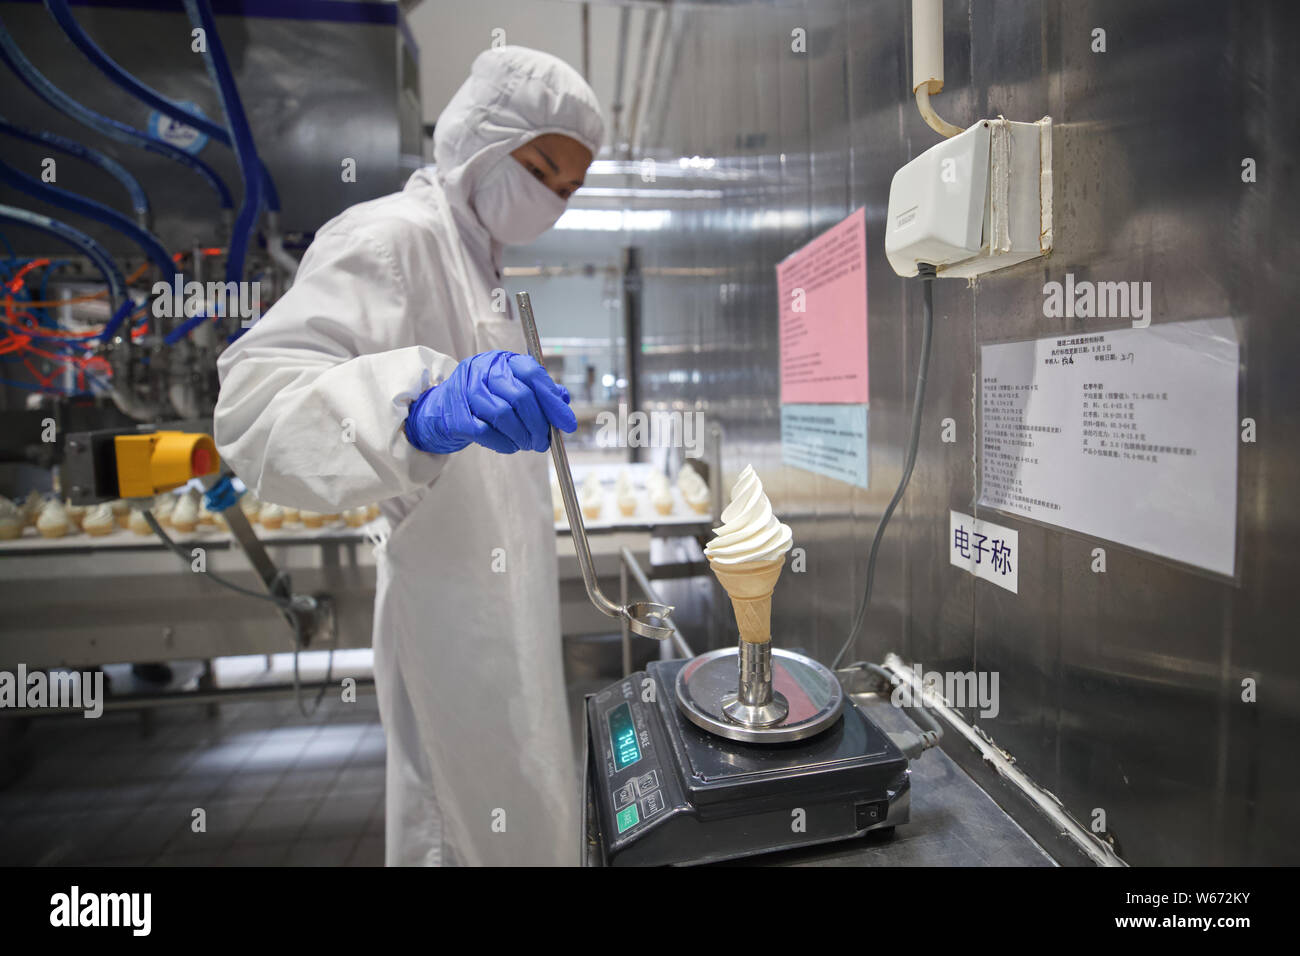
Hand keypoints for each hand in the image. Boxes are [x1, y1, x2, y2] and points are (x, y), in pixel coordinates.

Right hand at [404, 350, 575, 454]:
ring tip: (528, 444)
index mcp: (503, 360)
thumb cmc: (486, 397)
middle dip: (538, 425)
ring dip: (522, 436)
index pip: (533, 374)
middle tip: (544, 442)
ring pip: (503, 415)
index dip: (553, 401)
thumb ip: (538, 390)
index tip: (568, 425)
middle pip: (521, 397)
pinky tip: (510, 446)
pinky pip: (485, 432)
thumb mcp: (512, 385)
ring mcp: (467, 390)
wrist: (444, 408)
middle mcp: (484, 369)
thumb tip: (564, 399)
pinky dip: (503, 443)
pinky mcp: (456, 414)